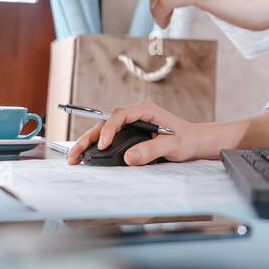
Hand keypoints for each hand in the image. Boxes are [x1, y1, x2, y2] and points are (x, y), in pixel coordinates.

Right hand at [66, 100, 214, 164]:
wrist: (194, 142)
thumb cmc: (186, 140)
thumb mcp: (172, 146)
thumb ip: (152, 150)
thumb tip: (129, 158)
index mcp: (145, 110)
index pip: (119, 115)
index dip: (108, 129)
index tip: (104, 145)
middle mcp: (135, 114)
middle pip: (105, 122)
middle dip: (89, 138)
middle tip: (75, 155)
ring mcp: (131, 123)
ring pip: (104, 130)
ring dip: (89, 143)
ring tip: (74, 158)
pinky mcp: (129, 133)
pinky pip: (110, 137)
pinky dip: (98, 147)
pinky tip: (87, 157)